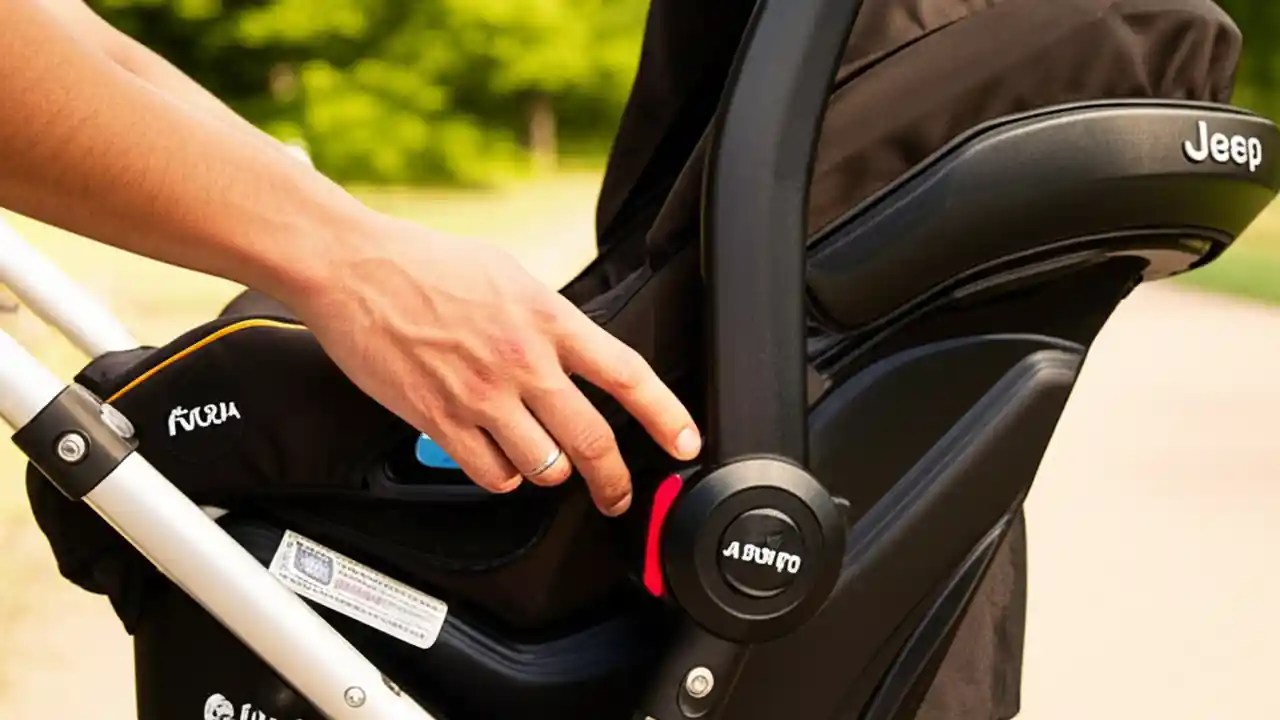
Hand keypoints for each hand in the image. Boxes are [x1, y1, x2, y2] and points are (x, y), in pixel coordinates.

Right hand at [284, 216, 701, 515]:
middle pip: (592, 441)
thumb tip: (573, 349)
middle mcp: (523, 362)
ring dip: (550, 474)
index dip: (667, 416)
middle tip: (617, 495)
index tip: (686, 443)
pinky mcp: (440, 421)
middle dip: (615, 481)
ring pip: (544, 468)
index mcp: (546, 319)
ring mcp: (482, 396)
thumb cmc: (424, 263)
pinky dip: (501, 476)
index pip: (627, 375)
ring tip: (542, 461)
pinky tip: (496, 459)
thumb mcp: (507, 273)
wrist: (353, 269)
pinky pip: (492, 475)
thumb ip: (546, 316)